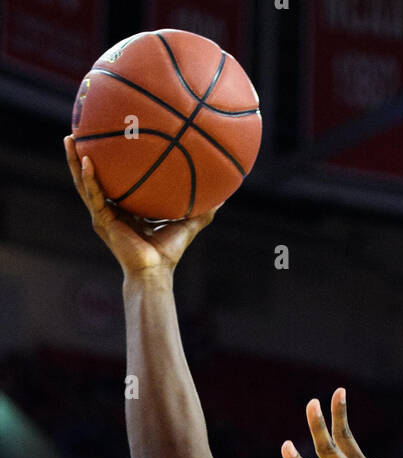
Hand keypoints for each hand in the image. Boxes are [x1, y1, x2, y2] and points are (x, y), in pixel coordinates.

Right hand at [64, 135, 217, 280]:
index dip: (107, 162)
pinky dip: (89, 178)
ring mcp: (103, 216)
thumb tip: (224, 197)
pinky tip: (86, 160)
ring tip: (70, 138)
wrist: (155, 273)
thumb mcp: (186, 225)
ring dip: (75, 161)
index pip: (113, 181)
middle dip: (83, 154)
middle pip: (92, 177)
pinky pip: (93, 196)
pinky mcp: (103, 222)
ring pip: (84, 183)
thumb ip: (202, 211)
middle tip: (78, 131)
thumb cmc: (167, 254)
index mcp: (124, 209)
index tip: (107, 139)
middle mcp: (110, 210)